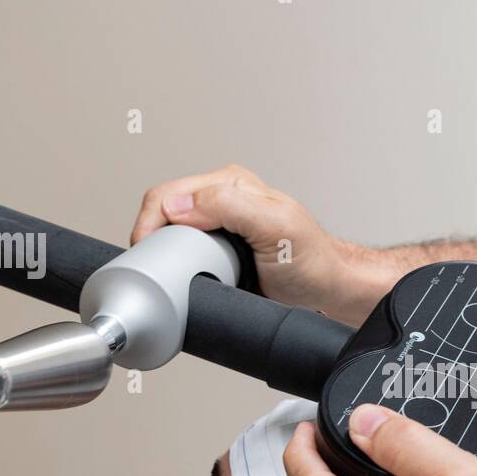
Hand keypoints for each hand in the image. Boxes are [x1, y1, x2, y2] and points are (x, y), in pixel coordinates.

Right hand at [131, 165, 397, 324]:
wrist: (326, 290)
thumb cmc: (311, 261)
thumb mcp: (275, 226)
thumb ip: (229, 206)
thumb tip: (181, 204)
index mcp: (229, 185)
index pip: (168, 194)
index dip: (150, 223)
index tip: (150, 253)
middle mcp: (219, 200)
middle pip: (162, 212)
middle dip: (153, 239)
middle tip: (164, 269)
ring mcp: (217, 226)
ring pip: (169, 234)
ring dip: (165, 255)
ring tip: (177, 274)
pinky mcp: (216, 250)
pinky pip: (182, 254)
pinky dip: (177, 267)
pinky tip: (187, 277)